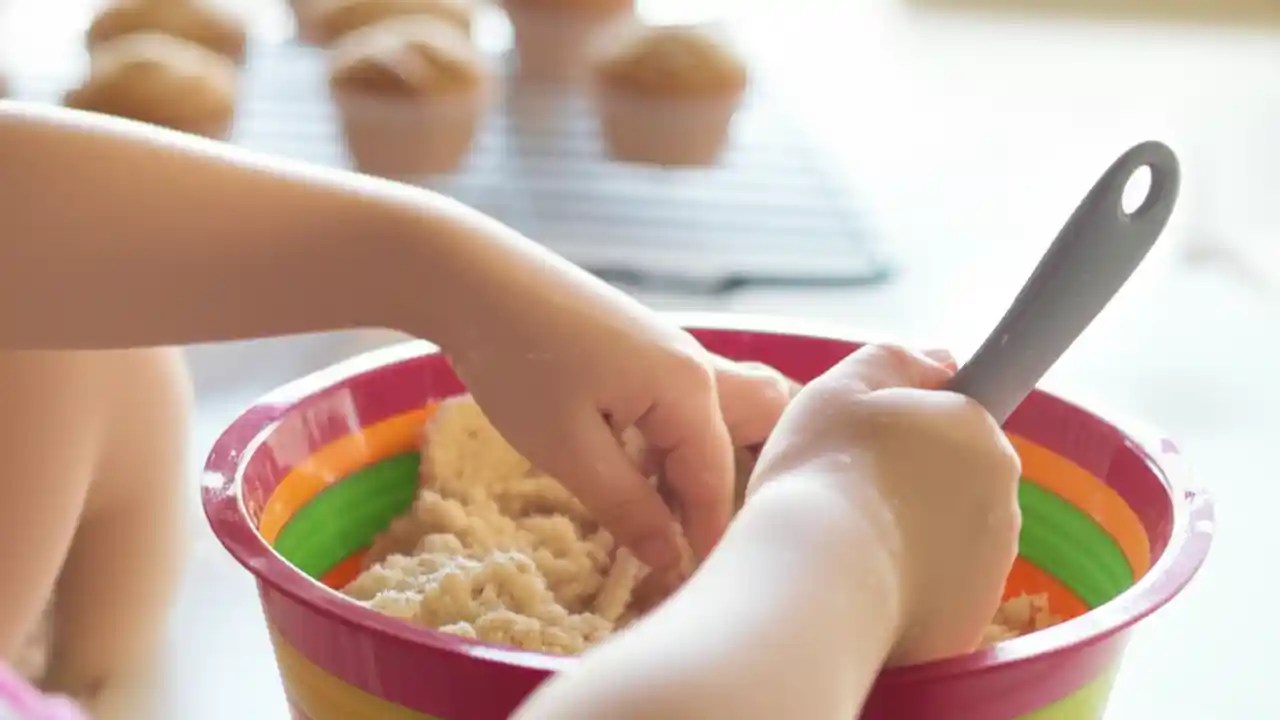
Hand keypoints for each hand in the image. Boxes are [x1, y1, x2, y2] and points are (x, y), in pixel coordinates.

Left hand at [438, 255, 792, 569]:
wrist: (472, 277)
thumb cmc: (518, 362)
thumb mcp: (569, 450)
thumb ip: (628, 506)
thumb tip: (670, 556)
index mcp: (688, 389)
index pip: (716, 480)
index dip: (704, 540)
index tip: (688, 588)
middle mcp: (694, 367)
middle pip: (739, 443)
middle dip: (719, 499)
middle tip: (685, 545)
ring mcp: (669, 352)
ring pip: (705, 427)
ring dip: (687, 476)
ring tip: (652, 517)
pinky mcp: (642, 349)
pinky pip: (675, 408)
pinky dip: (664, 448)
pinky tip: (629, 473)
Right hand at [749, 344, 1021, 664]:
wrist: (816, 581)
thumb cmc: (821, 472)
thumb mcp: (841, 389)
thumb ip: (898, 361)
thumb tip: (945, 361)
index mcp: (977, 432)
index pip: (959, 423)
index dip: (912, 436)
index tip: (870, 452)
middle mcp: (1003, 498)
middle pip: (957, 485)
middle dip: (915, 490)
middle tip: (849, 499)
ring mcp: (992, 567)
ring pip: (951, 543)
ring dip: (915, 543)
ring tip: (851, 548)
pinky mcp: (971, 624)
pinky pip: (940, 596)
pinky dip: (911, 593)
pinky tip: (863, 588)